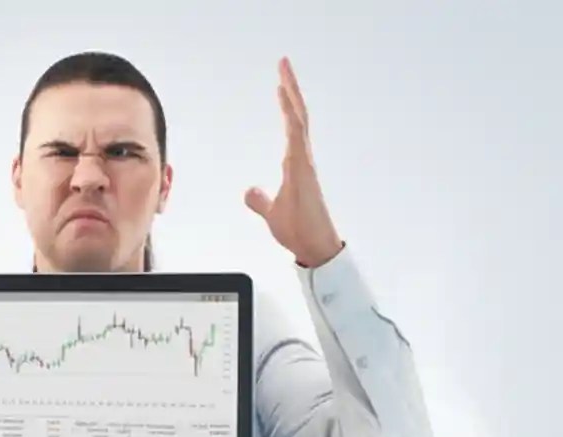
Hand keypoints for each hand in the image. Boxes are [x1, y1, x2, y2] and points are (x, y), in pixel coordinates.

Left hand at [245, 57, 342, 267]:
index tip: (280, 84)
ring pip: (299, 118)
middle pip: (298, 114)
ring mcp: (304, 162)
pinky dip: (291, 115)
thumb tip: (250, 191)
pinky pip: (297, 136)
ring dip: (291, 93)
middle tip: (283, 63)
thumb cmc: (299, 230)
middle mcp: (302, 158)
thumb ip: (260, 200)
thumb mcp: (270, 211)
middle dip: (291, 88)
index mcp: (295, 164)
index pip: (291, 126)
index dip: (287, 104)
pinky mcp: (304, 170)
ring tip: (283, 70)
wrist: (312, 247)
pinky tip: (285, 97)